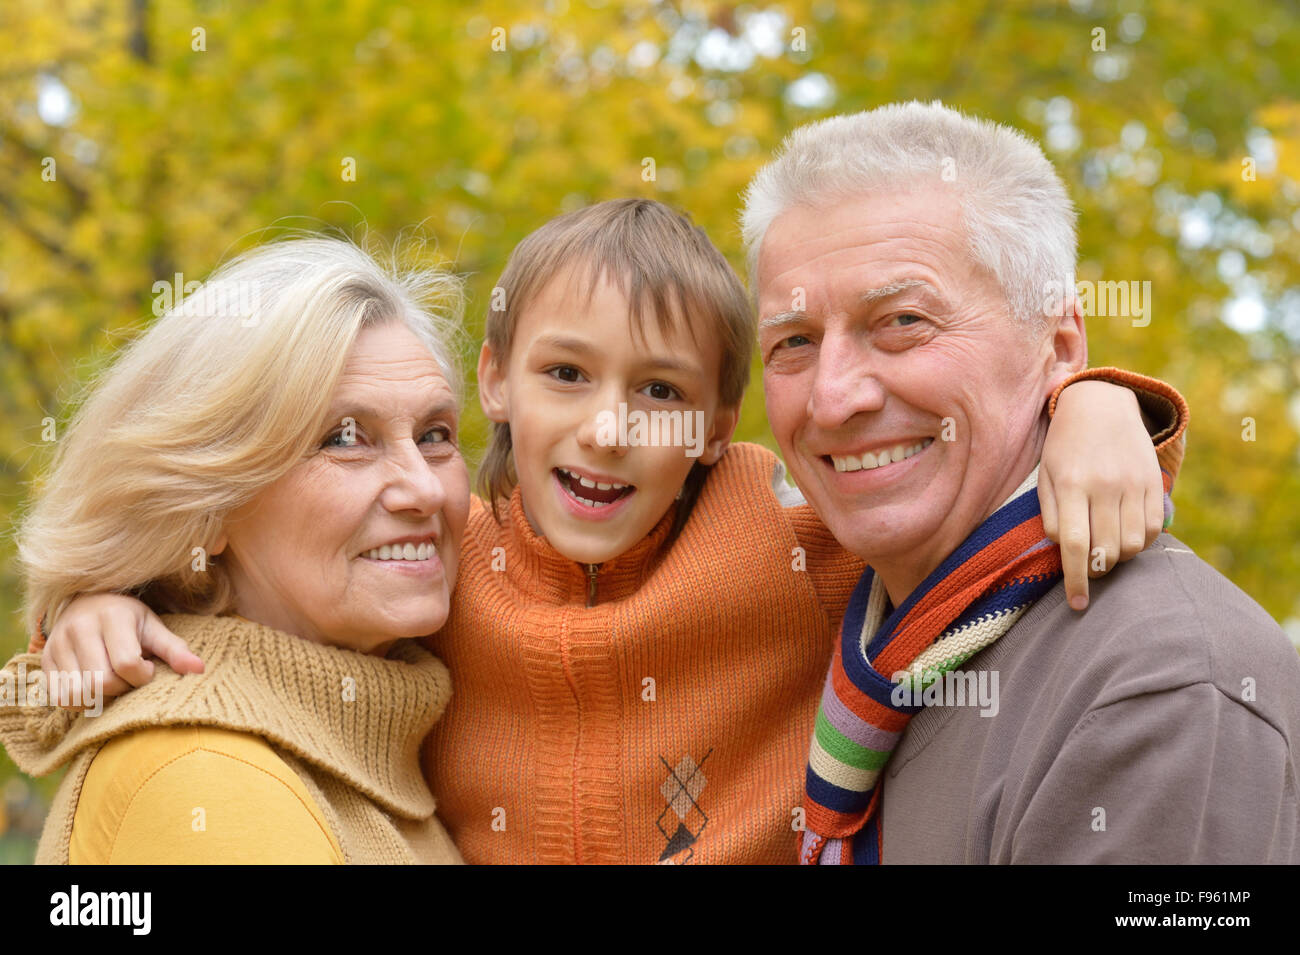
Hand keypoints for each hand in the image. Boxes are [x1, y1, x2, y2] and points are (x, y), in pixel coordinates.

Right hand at [41, 593, 203, 703]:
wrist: (86, 601)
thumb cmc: (127, 619)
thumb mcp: (153, 627)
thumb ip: (175, 649)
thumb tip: (200, 670)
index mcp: (112, 617)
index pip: (127, 663)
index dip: (142, 676)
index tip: (147, 669)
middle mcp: (80, 628)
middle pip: (101, 683)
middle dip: (122, 689)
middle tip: (130, 679)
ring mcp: (58, 645)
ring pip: (78, 694)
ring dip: (100, 698)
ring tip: (112, 683)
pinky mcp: (44, 660)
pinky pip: (59, 697)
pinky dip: (80, 701)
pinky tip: (93, 688)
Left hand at [1039, 380, 1163, 611]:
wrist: (1101, 403)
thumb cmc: (1064, 447)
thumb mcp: (1045, 476)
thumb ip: (1051, 515)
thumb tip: (1063, 552)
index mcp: (1070, 484)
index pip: (1073, 545)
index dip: (1075, 580)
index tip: (1077, 604)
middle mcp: (1104, 485)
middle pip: (1106, 551)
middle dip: (1095, 570)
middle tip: (1087, 567)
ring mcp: (1133, 484)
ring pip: (1132, 545)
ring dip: (1118, 557)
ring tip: (1104, 547)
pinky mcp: (1154, 483)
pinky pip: (1153, 530)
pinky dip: (1140, 543)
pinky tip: (1125, 534)